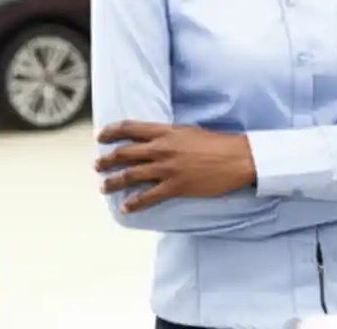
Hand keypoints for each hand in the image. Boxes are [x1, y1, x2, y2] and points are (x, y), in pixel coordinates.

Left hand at [95, 121, 255, 212]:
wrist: (238, 158)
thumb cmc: (217, 143)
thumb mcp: (189, 131)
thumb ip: (169, 135)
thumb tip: (155, 140)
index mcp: (165, 131)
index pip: (129, 128)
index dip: (110, 132)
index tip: (100, 137)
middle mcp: (161, 148)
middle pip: (124, 153)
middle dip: (106, 160)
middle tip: (98, 166)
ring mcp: (167, 168)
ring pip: (130, 175)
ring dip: (113, 182)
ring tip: (104, 187)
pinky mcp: (175, 187)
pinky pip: (147, 197)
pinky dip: (134, 203)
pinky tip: (125, 208)